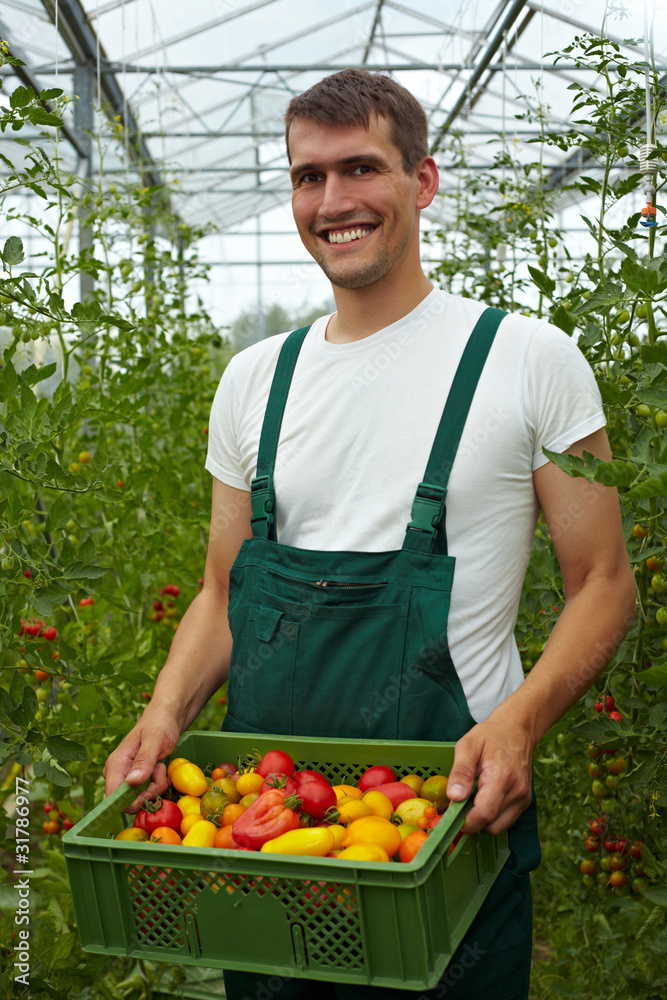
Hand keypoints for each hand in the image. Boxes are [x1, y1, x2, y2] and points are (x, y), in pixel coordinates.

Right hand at [102, 709, 179, 811]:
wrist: (167, 717)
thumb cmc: (160, 724)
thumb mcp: (155, 739)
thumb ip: (144, 759)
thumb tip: (131, 782)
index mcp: (116, 764)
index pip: (113, 796)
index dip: (131, 802)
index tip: (150, 791)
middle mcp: (117, 773)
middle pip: (128, 801)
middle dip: (148, 793)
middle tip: (160, 772)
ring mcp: (126, 777)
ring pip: (139, 799)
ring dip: (156, 787)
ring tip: (161, 767)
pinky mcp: (136, 779)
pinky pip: (145, 793)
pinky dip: (157, 785)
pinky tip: (160, 770)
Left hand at [446, 718, 533, 835]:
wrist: (517, 729)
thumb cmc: (491, 735)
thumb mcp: (468, 746)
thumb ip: (460, 772)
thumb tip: (454, 797)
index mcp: (502, 777)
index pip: (485, 814)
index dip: (466, 822)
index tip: (452, 816)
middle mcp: (517, 792)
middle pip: (491, 825)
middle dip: (472, 820)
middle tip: (461, 802)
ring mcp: (523, 798)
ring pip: (499, 827)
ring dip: (483, 819)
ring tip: (475, 796)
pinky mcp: (525, 802)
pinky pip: (505, 820)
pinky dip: (493, 815)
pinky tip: (486, 796)